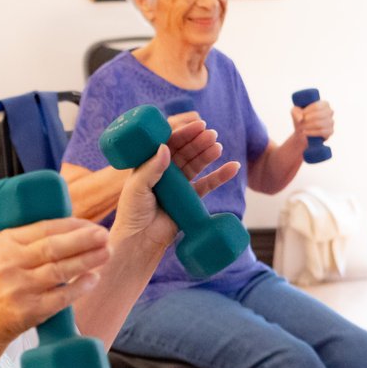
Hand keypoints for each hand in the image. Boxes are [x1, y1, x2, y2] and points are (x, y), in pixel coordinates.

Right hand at [0, 217, 109, 345]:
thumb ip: (26, 243)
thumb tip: (73, 230)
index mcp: (2, 244)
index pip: (43, 228)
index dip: (72, 226)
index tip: (90, 225)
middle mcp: (8, 264)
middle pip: (54, 248)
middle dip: (84, 240)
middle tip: (104, 235)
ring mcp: (18, 289)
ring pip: (60, 270)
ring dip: (88, 261)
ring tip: (107, 253)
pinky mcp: (28, 312)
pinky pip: (61, 297)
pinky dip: (80, 287)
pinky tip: (94, 278)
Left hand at [111, 115, 239, 247]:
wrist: (140, 242)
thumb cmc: (132, 214)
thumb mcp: (137, 187)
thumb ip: (152, 168)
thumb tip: (166, 147)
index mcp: (149, 165)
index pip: (167, 144)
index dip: (182, 134)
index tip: (196, 125)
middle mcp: (164, 173)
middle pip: (184, 152)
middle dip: (197, 142)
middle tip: (210, 133)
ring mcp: (178, 186)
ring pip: (196, 165)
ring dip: (208, 154)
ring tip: (217, 146)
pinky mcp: (190, 200)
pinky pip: (208, 185)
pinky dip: (221, 176)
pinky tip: (233, 167)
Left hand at [290, 97, 334, 141]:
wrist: (303, 131)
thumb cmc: (300, 118)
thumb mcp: (295, 112)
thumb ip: (295, 112)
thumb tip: (300, 119)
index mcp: (324, 104)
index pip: (317, 106)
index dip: (308, 111)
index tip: (301, 115)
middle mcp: (330, 111)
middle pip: (319, 115)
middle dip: (308, 119)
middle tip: (300, 122)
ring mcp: (331, 121)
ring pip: (320, 123)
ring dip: (308, 126)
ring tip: (301, 127)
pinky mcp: (330, 131)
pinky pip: (322, 132)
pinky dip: (312, 132)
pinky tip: (305, 132)